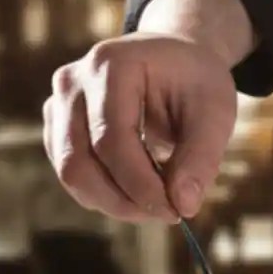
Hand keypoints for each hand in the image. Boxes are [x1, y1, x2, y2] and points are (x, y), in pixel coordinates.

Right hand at [44, 33, 237, 221]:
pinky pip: (70, 171)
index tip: (176, 211)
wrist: (173, 59)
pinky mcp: (57, 124)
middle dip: (123, 200)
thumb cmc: (194, 82)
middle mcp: (72, 81)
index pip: (111, 140)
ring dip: (111, 201)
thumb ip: (201, 157)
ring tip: (154, 203)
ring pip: (69, 172)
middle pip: (79, 161)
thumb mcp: (215, 111)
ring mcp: (57, 103)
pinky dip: (102, 192)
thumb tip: (184, 206)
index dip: (140, 185)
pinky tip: (136, 189)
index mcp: (110, 65)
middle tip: (166, 214)